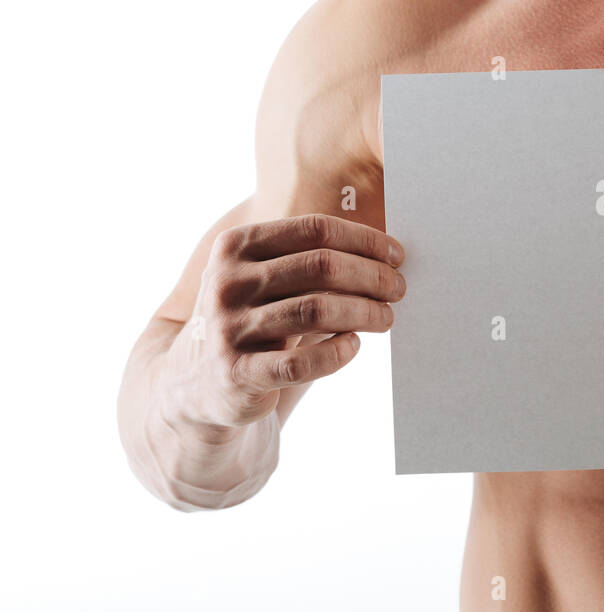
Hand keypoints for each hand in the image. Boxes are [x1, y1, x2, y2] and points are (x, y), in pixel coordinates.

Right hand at [172, 213, 405, 428]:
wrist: (198, 382)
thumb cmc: (252, 319)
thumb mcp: (263, 278)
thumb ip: (308, 258)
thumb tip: (385, 252)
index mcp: (236, 246)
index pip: (315, 229)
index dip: (364, 240)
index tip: (395, 256)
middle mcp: (227, 282)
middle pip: (321, 266)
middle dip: (371, 276)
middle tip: (397, 289)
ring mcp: (228, 328)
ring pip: (317, 310)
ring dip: (364, 312)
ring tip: (386, 318)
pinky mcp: (236, 373)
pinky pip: (301, 362)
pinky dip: (337, 352)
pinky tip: (354, 345)